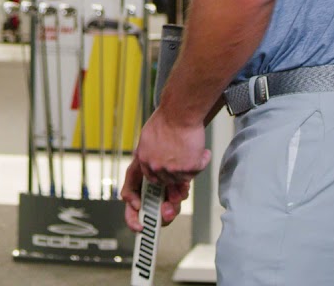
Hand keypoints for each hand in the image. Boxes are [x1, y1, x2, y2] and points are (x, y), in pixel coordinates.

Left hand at [120, 110, 210, 230]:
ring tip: (188, 154)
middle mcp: (153, 168)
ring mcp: (169, 170)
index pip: (135, 188)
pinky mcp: (186, 168)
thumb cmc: (166, 123)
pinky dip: (199, 162)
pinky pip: (194, 174)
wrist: (179, 111)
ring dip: (187, 172)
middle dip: (168, 203)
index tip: (140, 221)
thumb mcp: (150, 142)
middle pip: (162, 192)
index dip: (134, 209)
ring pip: (181, 182)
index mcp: (141, 161)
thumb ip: (154, 163)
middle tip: (171, 209)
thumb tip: (165, 186)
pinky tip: (197, 151)